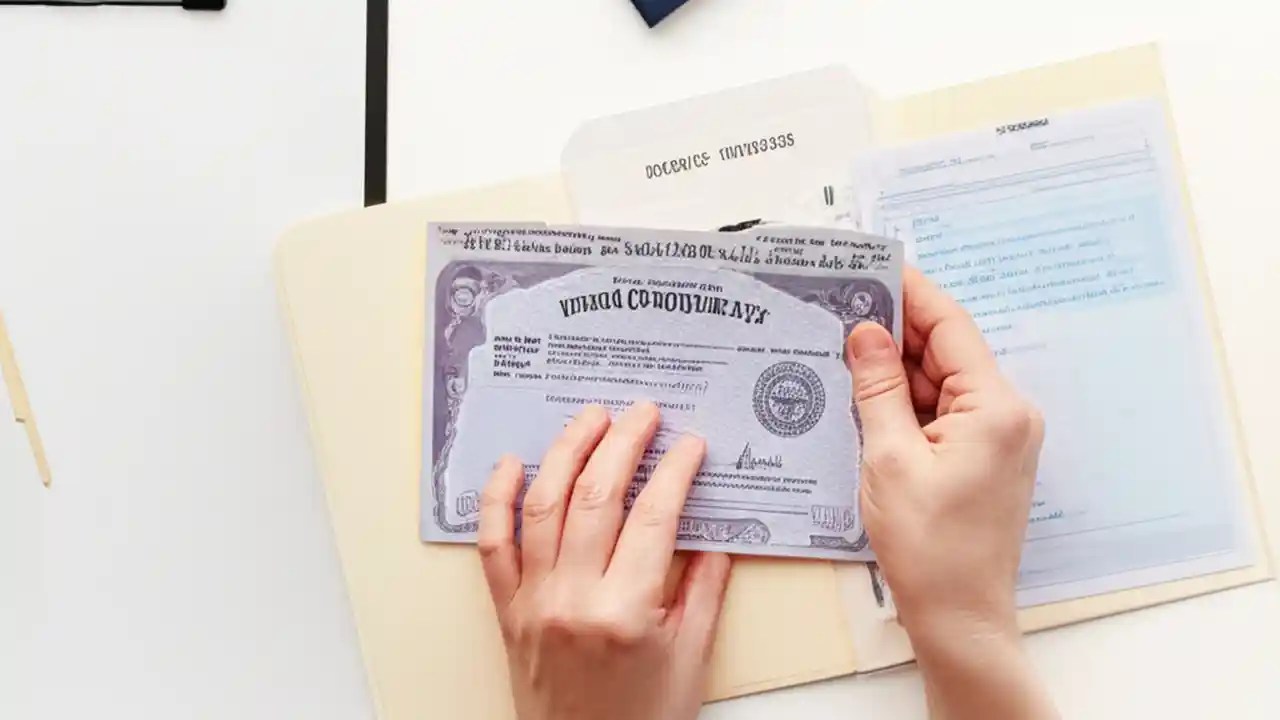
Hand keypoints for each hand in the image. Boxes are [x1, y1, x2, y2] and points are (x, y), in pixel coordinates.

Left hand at [478, 401, 732, 719]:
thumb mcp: (690, 659)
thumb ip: (704, 592)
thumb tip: (713, 537)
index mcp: (624, 612)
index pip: (655, 518)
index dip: (675, 471)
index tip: (689, 446)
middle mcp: (572, 599)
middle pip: (597, 496)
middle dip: (624, 443)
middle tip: (644, 413)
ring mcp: (533, 600)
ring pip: (542, 504)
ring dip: (566, 451)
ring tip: (591, 419)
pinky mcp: (506, 609)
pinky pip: (492, 543)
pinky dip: (497, 498)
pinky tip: (511, 463)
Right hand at [847, 270, 1056, 719]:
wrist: (960, 616)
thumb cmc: (929, 548)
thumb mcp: (888, 458)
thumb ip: (877, 388)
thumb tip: (866, 332)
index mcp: (995, 407)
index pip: (949, 326)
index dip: (908, 292)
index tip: (870, 266)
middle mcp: (1008, 413)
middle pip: (945, 350)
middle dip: (893, 331)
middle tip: (838, 310)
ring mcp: (999, 435)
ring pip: (940, 381)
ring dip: (894, 370)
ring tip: (840, 354)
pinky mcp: (984, 455)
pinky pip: (942, 410)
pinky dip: (905, 401)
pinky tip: (864, 398)